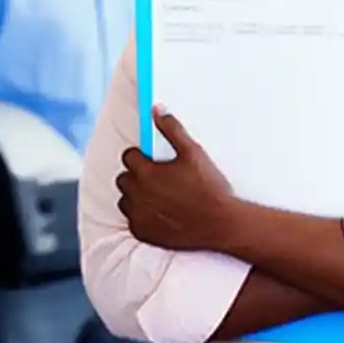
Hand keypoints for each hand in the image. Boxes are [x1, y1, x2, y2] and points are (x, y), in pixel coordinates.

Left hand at [117, 105, 236, 251]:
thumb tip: (156, 111)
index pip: (128, 156)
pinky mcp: (142, 232)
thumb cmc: (208, 187)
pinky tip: (162, 212)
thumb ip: (172, 130)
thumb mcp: (193, 152)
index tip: (155, 162)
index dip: (142, 157)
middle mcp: (137, 194)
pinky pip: (132, 220)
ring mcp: (138, 215)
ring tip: (160, 196)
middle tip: (159, 179)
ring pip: (125, 200)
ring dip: (137, 196)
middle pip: (124, 178)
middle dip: (137, 176)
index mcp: (145, 172)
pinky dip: (142, 215)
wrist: (220, 223)